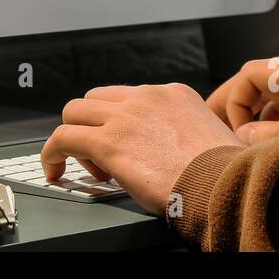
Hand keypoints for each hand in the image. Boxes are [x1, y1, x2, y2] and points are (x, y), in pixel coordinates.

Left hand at [40, 83, 242, 214]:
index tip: (124, 144)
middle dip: (94, 125)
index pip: (129, 96)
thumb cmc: (225, 173)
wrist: (223, 185)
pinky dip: (52, 153)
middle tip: (103, 158)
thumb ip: (193, 135)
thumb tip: (187, 153)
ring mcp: (124, 116)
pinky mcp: (107, 142)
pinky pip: (62, 138)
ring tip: (84, 166)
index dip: (120, 122)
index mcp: (173, 94)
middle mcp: (146, 97)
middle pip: (97, 98)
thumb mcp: (216, 138)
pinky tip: (54, 170)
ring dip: (74, 138)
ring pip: (74, 111)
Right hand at [205, 46, 278, 158]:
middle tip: (212, 121)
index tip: (233, 128)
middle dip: (236, 99)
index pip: (253, 73)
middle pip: (258, 74)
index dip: (235, 100)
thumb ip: (278, 135)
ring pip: (270, 83)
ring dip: (252, 105)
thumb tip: (240, 133)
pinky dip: (271, 108)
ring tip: (235, 130)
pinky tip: (261, 128)